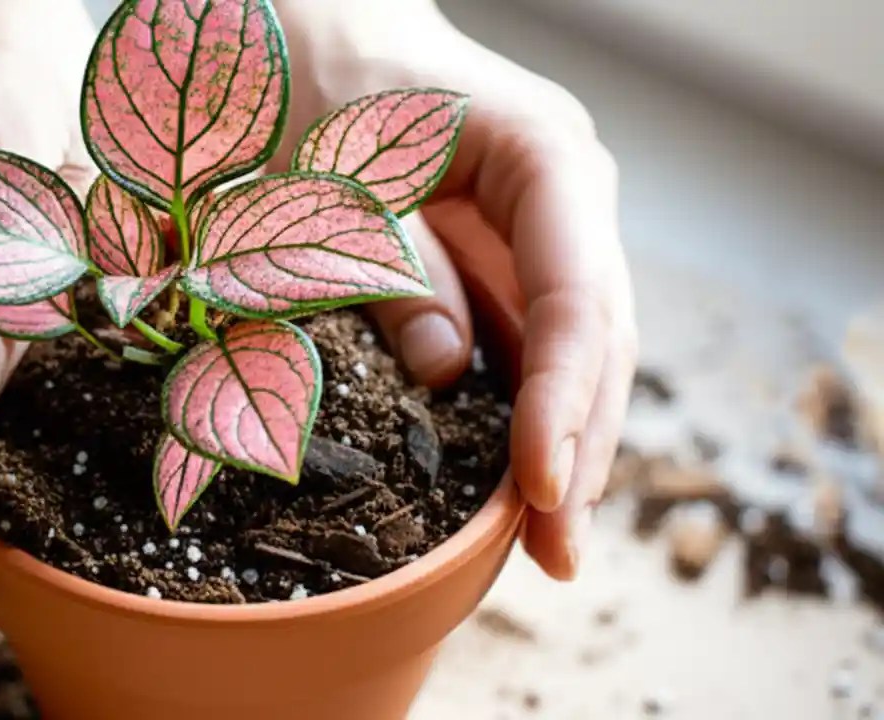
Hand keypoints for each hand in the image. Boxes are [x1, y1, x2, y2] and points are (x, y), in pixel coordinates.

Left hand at [273, 0, 637, 579]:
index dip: (563, 399)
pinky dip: (525, 417)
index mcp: (544, 158)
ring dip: (565, 449)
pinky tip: (517, 486)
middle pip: (597, 340)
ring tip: (551, 548)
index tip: (536, 488)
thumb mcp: (333, 179)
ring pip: (575, 356)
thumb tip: (445, 374)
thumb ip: (390, 271)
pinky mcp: (508, 263)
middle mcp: (566, 203)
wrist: (320, 33)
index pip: (576, 296)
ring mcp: (543, 235)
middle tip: (558, 556)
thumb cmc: (320, 82)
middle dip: (578, 448)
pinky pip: (529, 348)